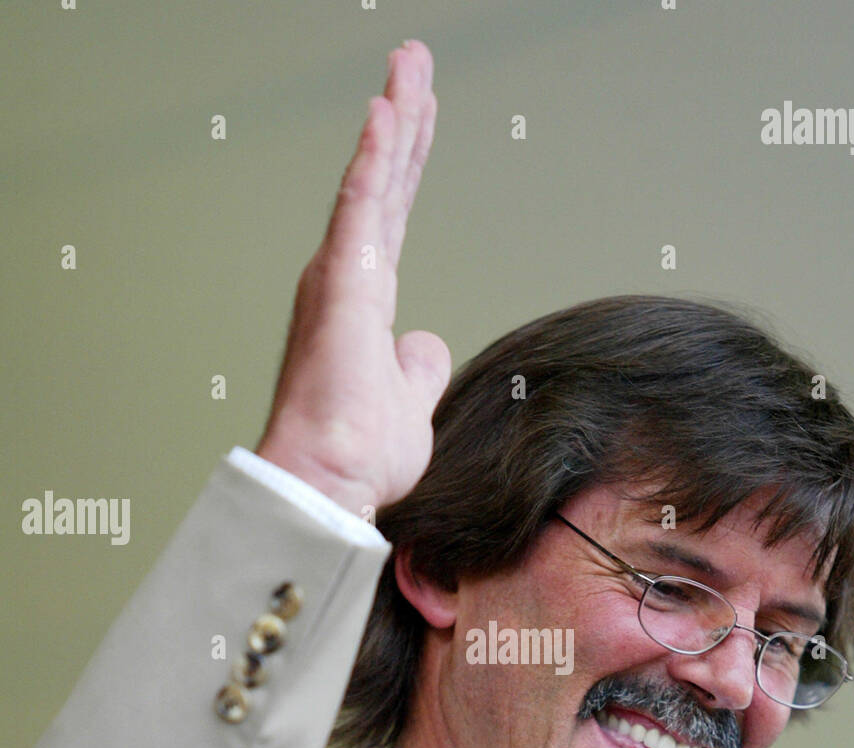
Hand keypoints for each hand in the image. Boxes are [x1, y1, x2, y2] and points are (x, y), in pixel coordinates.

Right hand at [255, 40, 450, 515]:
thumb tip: (424, 342)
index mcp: (365, 300)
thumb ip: (417, 363)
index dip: (407, 162)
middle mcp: (349, 277)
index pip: (393, 215)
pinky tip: (385, 111)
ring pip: (374, 181)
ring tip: (409, 65)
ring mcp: (342, 277)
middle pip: (385, 184)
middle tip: (414, 61)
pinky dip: (373, 158)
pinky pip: (360, 208)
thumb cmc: (358, 452)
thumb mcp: (408, 399)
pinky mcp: (342, 286)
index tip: (418, 114)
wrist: (329, 481)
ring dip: (394, 119)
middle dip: (404, 119)